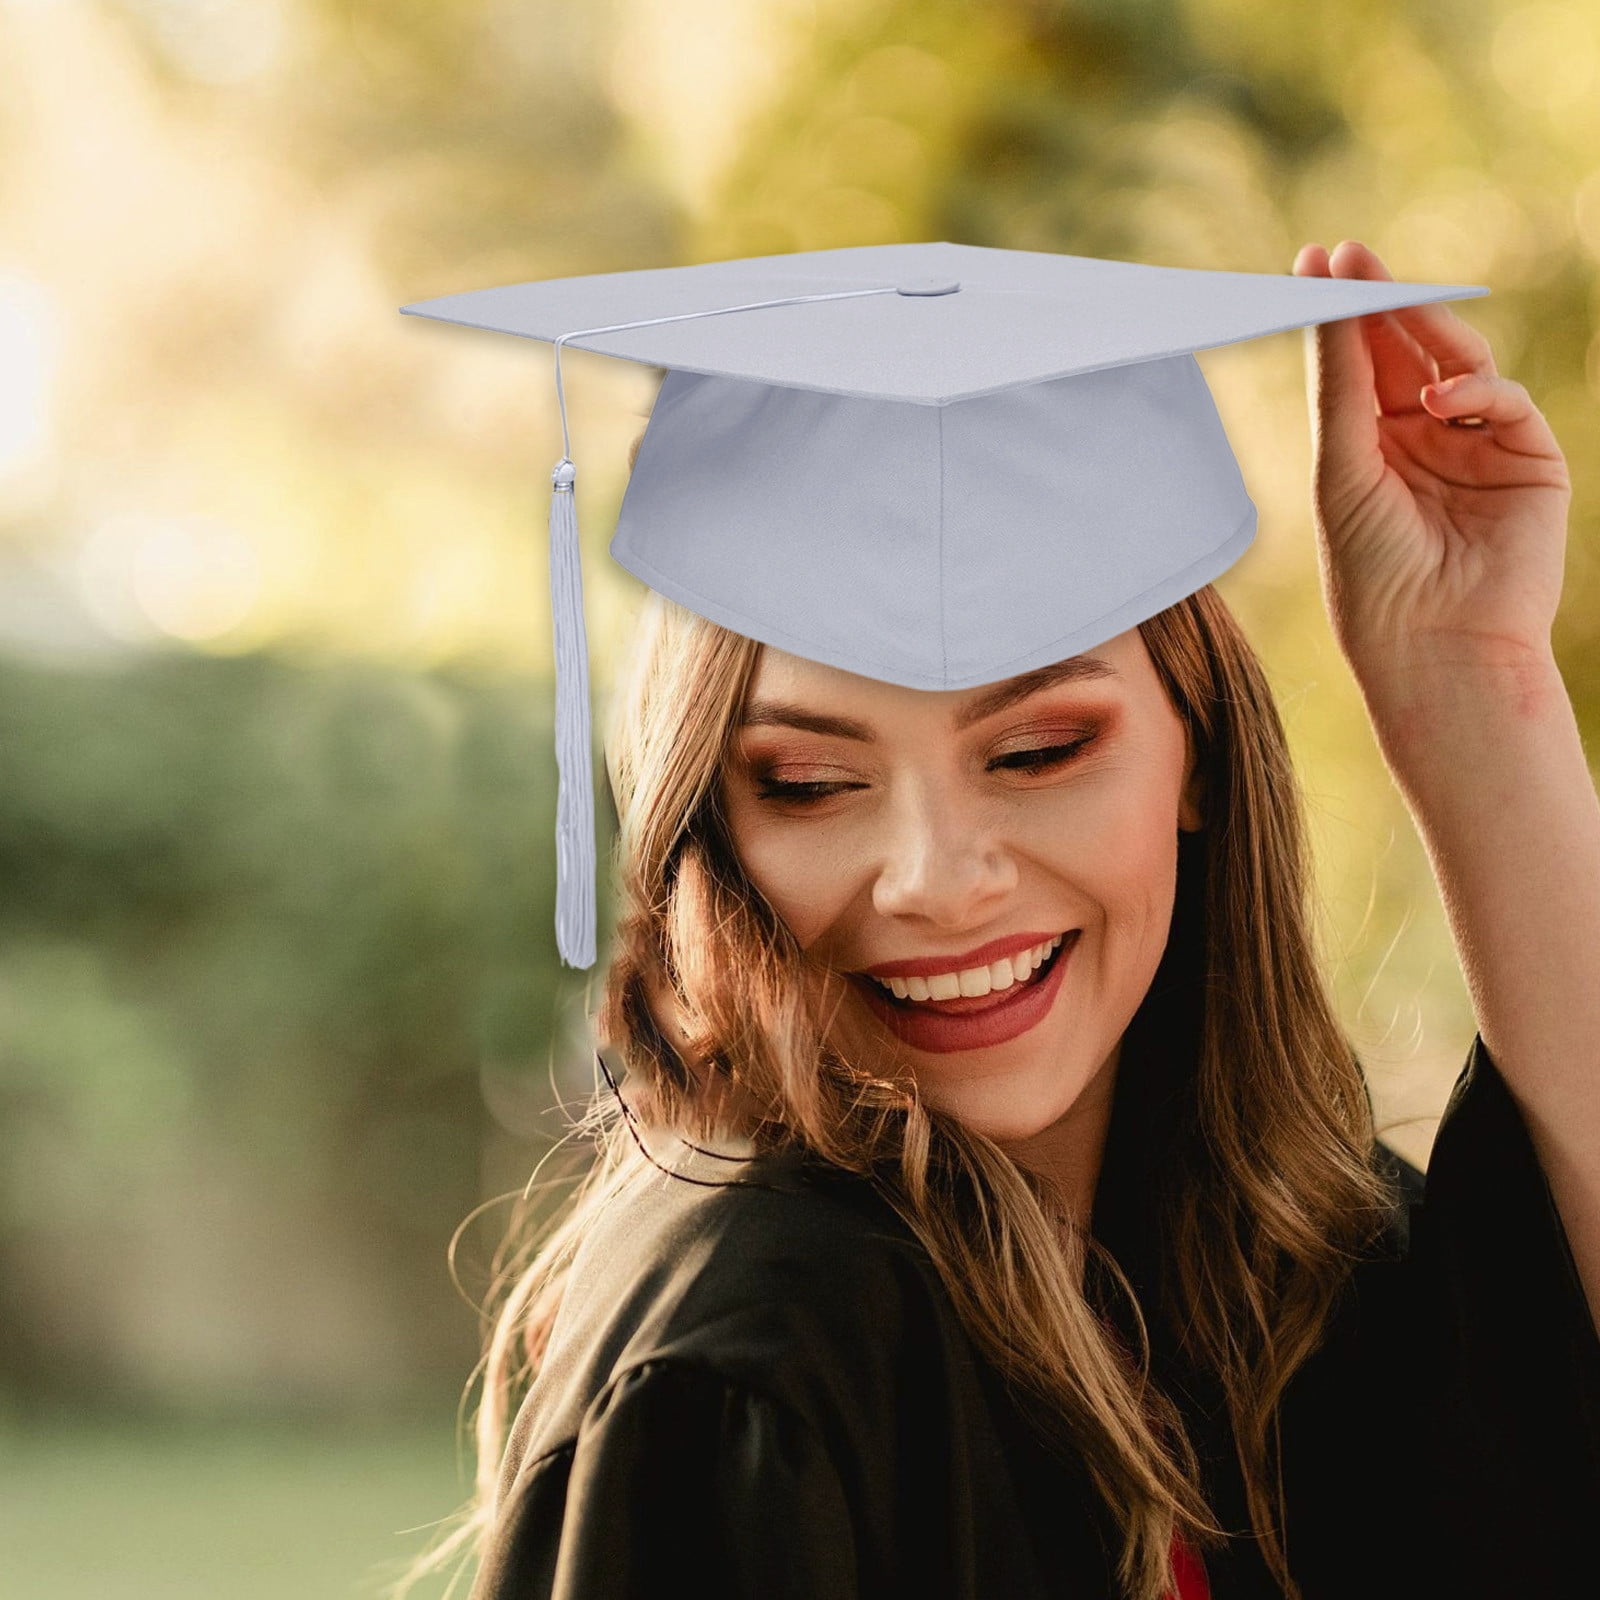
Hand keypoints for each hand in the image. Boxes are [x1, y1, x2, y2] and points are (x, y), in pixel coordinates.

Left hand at [1294, 239, 1570, 690]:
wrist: (1434, 644)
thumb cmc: (1371, 572)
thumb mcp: (1343, 471)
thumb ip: (1341, 390)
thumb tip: (1330, 307)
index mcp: (1369, 447)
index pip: (1355, 365)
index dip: (1338, 315)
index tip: (1312, 262)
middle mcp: (1423, 439)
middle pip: (1404, 351)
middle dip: (1379, 302)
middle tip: (1349, 255)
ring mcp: (1477, 444)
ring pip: (1457, 362)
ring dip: (1425, 326)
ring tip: (1388, 297)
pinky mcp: (1528, 459)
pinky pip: (1506, 401)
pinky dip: (1477, 390)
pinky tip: (1443, 398)